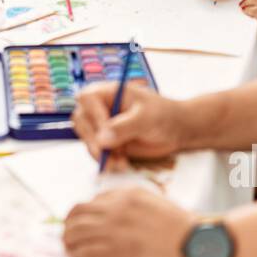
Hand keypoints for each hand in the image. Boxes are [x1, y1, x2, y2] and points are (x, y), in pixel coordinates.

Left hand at [63, 188, 196, 256]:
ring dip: (70, 242)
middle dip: (70, 226)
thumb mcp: (155, 204)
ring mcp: (115, 229)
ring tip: (73, 250)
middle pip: (76, 213)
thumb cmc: (183, 230)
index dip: (85, 215)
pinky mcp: (116, 252)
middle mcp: (117, 208)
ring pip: (74, 232)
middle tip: (71, 237)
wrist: (199, 246)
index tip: (85, 225)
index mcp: (128, 194)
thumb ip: (131, 206)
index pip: (92, 200)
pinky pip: (84, 253)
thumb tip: (110, 218)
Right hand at [70, 81, 185, 169]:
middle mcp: (100, 107)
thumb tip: (102, 139)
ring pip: (88, 140)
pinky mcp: (106, 142)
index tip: (105, 132)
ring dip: (101, 154)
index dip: (93, 116)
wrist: (175, 130)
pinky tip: (122, 164)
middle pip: (81, 121)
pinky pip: (97, 152)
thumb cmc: (163, 115)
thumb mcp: (146, 118)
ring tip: (120, 162)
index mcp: (108, 92)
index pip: (87, 99)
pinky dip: (107, 160)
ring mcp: (101, 125)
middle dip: (93, 141)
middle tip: (108, 155)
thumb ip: (124, 126)